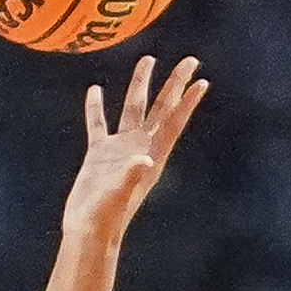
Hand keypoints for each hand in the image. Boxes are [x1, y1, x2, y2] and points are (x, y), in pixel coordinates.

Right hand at [61, 55, 207, 241]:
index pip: (173, 123)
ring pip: (133, 109)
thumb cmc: (107, 218)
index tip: (201, 80)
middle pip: (161, 109)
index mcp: (151, 157)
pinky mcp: (99, 154)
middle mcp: (140, 149)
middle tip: (190, 60)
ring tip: (147, 60)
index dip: (187, 102)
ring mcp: (120, 150)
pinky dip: (96, 107)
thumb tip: (144, 159)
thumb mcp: (120, 196)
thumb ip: (131, 176)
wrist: (89, 231)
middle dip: (174, 84)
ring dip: (140, 85)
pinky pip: (99, 124)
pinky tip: (95, 90)